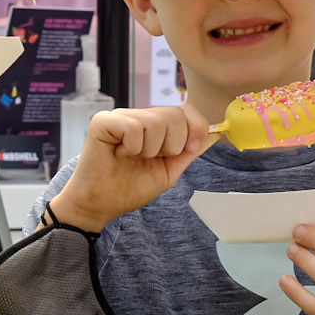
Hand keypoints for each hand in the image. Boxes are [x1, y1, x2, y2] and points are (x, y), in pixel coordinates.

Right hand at [50, 106, 207, 231]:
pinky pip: (134, 127)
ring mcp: (119, 116)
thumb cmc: (128, 189)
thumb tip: (214, 134)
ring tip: (132, 159)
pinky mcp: (103, 122)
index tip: (188, 149)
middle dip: (171, 145)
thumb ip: (188, 152)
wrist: (100, 205)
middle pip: (174, 114)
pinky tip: (119, 155)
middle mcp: (136, 115)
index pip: (185, 109)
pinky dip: (132, 148)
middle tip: (149, 159)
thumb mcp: (168, 171)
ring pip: (156, 121)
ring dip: (149, 150)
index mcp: (153, 124)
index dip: (195, 127)